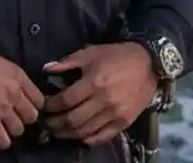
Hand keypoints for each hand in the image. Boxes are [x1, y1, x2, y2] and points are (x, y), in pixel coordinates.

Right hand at [0, 51, 44, 149]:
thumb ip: (10, 76)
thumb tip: (18, 88)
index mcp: (16, 75)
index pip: (38, 98)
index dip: (31, 105)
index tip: (22, 107)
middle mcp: (13, 93)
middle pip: (31, 116)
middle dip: (22, 118)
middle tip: (11, 116)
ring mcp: (2, 110)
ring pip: (19, 130)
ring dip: (10, 129)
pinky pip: (4, 141)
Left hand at [41, 43, 157, 145]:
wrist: (149, 64)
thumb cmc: (117, 56)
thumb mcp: (90, 53)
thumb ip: (67, 62)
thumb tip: (45, 69)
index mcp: (94, 82)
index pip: (65, 101)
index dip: (50, 106)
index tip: (43, 106)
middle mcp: (104, 101)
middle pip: (72, 120)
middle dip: (54, 124)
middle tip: (45, 123)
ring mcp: (115, 114)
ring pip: (85, 131)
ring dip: (67, 134)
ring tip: (56, 131)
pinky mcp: (125, 122)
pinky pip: (103, 137)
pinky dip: (88, 139)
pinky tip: (79, 137)